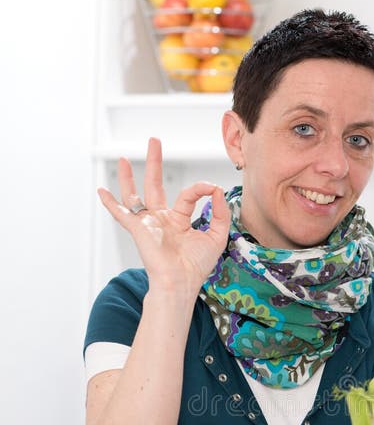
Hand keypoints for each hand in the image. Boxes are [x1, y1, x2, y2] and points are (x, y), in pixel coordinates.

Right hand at [97, 137, 229, 295]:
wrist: (181, 282)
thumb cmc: (196, 266)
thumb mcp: (217, 236)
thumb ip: (221, 214)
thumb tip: (217, 191)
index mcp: (178, 221)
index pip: (187, 195)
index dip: (201, 189)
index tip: (212, 188)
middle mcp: (161, 220)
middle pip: (154, 185)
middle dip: (154, 163)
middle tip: (154, 141)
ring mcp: (148, 223)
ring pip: (135, 195)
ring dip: (128, 177)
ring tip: (125, 158)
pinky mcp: (138, 229)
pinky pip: (121, 213)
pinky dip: (110, 203)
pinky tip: (101, 191)